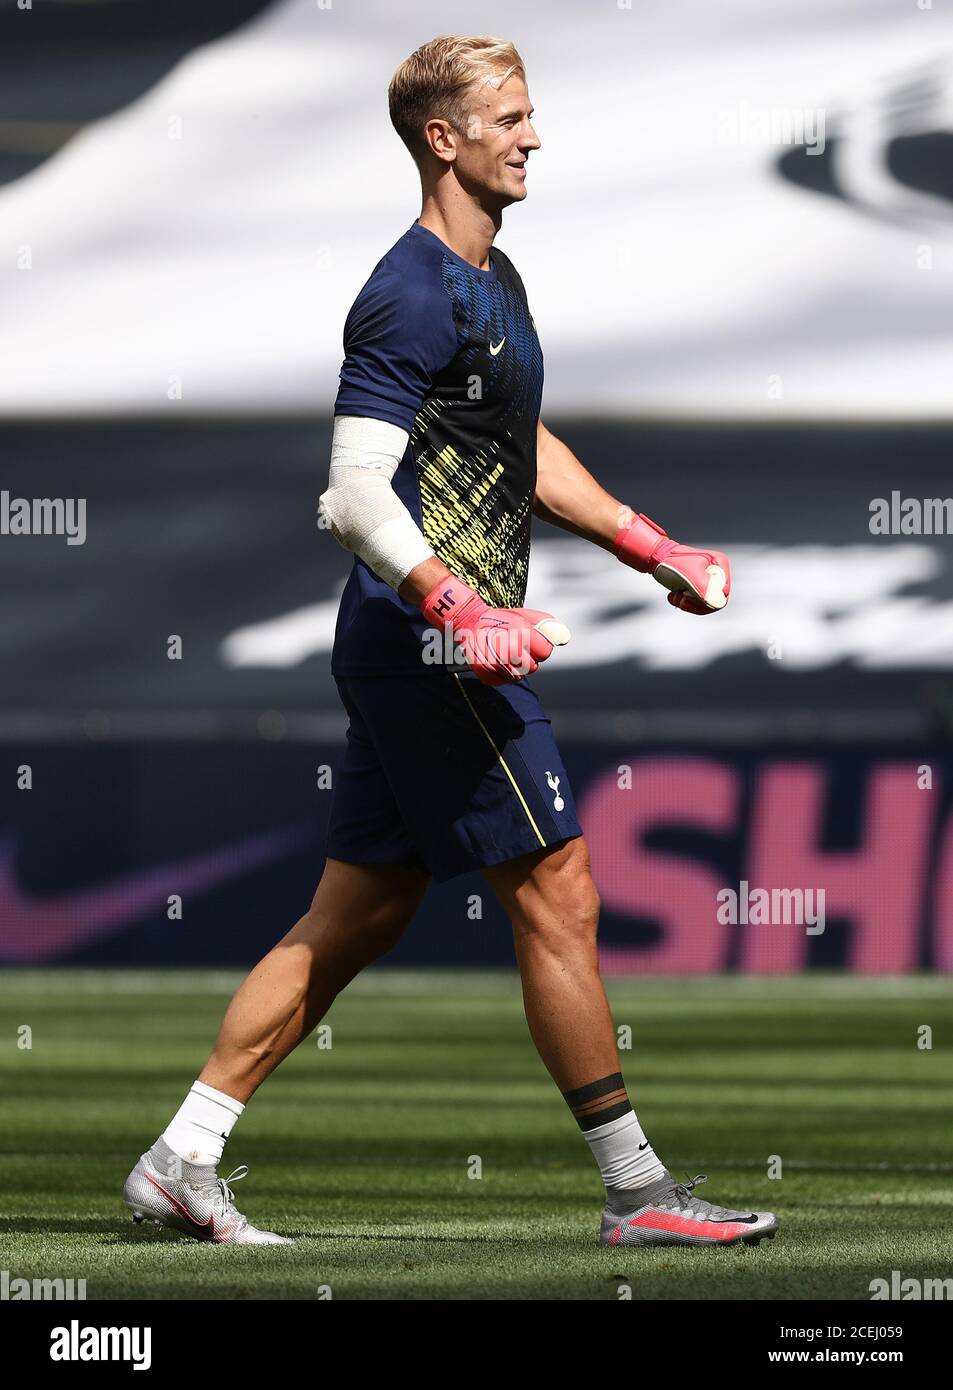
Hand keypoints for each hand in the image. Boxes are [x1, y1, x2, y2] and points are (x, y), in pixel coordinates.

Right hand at [420, 575, 570, 684]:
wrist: (470, 622)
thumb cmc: (501, 619)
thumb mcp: (524, 615)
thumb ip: (546, 625)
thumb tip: (564, 638)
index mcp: (521, 633)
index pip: (545, 652)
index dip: (540, 648)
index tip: (532, 643)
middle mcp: (509, 649)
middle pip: (533, 667)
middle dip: (529, 659)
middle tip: (517, 649)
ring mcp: (496, 662)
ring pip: (518, 677)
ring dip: (516, 668)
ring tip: (506, 655)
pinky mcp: (485, 672)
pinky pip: (502, 682)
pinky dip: (501, 675)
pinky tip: (496, 661)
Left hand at [614, 512, 730, 614]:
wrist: (656, 559)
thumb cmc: (671, 562)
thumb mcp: (689, 574)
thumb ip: (704, 587)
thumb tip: (718, 603)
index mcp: (720, 564)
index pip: (723, 593)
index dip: (706, 598)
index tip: (688, 590)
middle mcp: (717, 572)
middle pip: (715, 601)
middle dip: (695, 602)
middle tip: (681, 594)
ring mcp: (709, 580)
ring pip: (705, 605)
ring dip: (688, 604)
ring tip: (676, 594)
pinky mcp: (699, 587)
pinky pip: (697, 605)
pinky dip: (684, 603)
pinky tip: (674, 595)